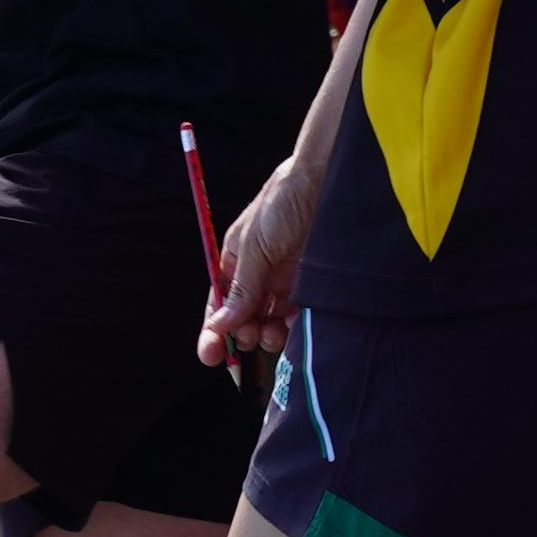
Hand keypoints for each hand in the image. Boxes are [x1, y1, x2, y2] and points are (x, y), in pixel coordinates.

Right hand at [203, 162, 314, 367]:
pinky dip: (294, 328)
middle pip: (243, 319)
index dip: (213, 330)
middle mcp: (258, 276)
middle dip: (243, 334)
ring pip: (269, 322)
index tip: (210, 355)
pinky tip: (294, 328)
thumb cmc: (282, 202)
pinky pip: (298, 316)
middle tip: (251, 338)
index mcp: (235, 263)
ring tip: (273, 334)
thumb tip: (220, 324)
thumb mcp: (254, 245)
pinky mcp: (311, 285)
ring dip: (268, 334)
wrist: (326, 181)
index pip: (219, 305)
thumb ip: (241, 287)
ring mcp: (285, 281)